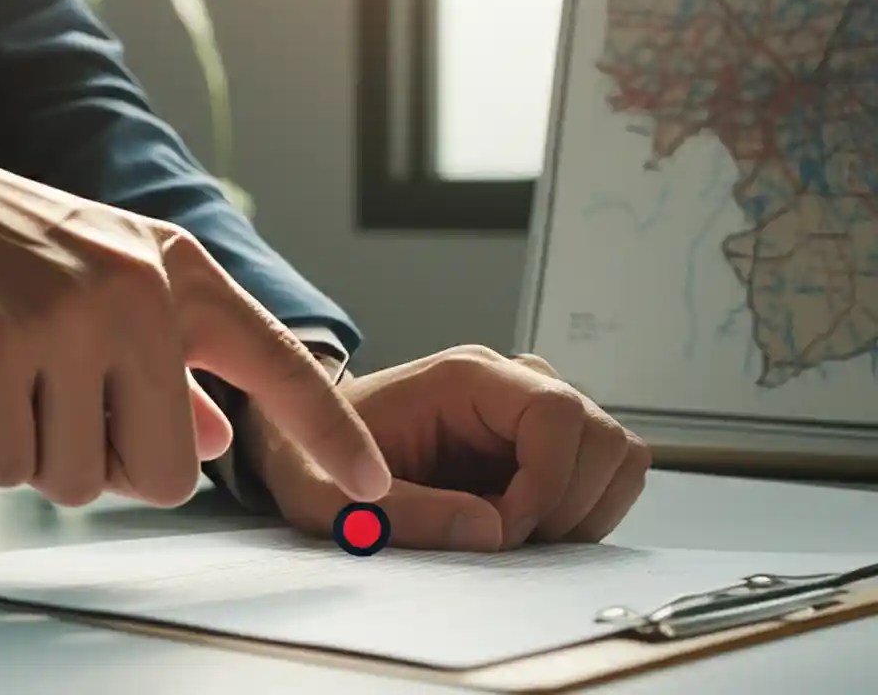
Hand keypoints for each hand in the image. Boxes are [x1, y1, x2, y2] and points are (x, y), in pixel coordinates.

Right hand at [0, 111, 390, 506]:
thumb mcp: (98, 282)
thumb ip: (170, 364)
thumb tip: (215, 441)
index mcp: (174, 270)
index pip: (275, 360)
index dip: (329, 430)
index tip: (371, 484)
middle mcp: (136, 291)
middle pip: (164, 473)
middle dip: (107, 464)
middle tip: (58, 408)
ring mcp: (67, 318)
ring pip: (78, 479)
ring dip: (34, 450)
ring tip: (5, 375)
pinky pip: (8, 468)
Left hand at [249, 345, 650, 550]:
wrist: (302, 447)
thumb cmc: (311, 459)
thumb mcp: (329, 498)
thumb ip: (400, 514)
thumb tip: (493, 530)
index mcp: (464, 378)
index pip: (556, 412)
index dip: (546, 483)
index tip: (504, 529)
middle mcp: (507, 385)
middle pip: (600, 434)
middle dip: (566, 504)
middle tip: (506, 539)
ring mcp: (528, 413)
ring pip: (614, 454)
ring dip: (582, 510)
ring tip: (517, 535)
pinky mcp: (537, 446)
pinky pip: (601, 476)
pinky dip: (582, 513)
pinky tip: (525, 530)